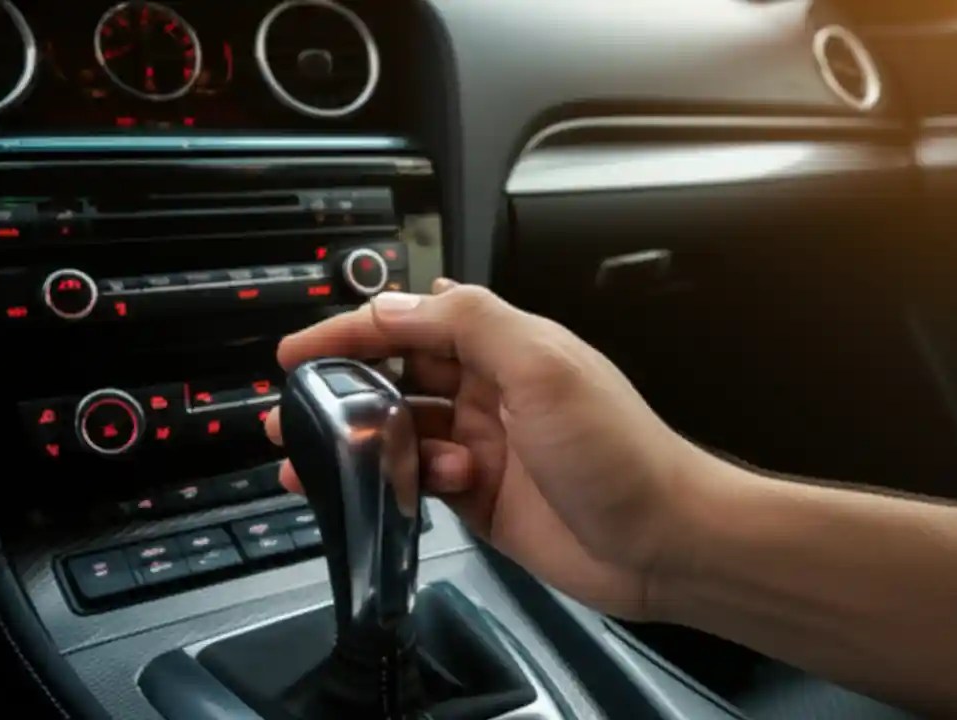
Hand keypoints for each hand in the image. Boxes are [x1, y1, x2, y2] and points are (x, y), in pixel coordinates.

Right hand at [266, 281, 695, 619]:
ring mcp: (483, 445)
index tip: (300, 348)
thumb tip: (398, 304)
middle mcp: (490, 390)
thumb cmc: (620, 450)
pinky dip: (397, 483)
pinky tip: (402, 489)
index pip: (412, 321)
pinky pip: (417, 481)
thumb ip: (470, 323)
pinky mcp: (479, 496)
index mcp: (506, 345)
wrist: (662, 542)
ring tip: (316, 458)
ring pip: (400, 432)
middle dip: (344, 388)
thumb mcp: (544, 365)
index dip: (353, 329)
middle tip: (294, 409)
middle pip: (397, 375)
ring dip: (360, 442)